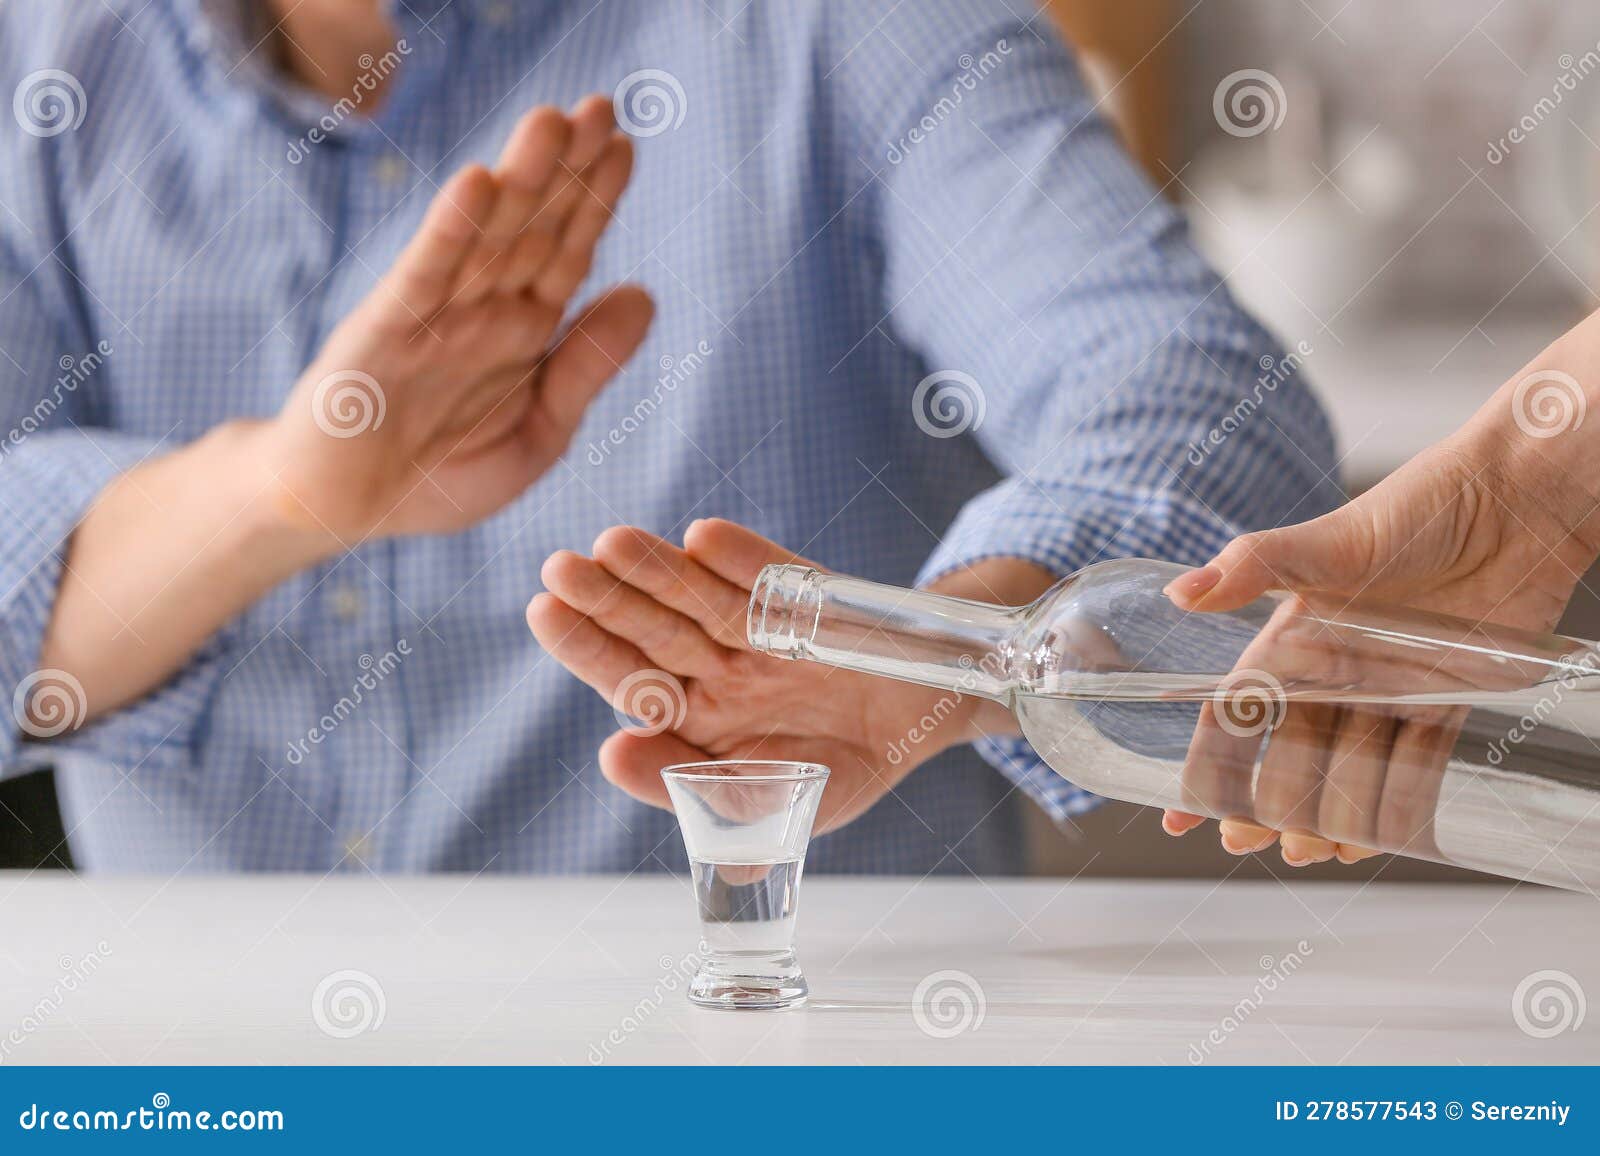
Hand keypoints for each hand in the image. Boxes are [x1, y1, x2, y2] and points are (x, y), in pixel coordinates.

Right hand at [263, 96, 652, 544]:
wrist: (347, 509)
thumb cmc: (440, 475)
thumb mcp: (541, 432)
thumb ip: (587, 366)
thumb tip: (645, 293)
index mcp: (525, 330)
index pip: (567, 249)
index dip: (595, 198)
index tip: (623, 144)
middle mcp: (484, 308)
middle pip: (533, 226)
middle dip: (566, 167)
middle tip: (600, 106)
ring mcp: (436, 313)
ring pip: (487, 235)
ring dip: (518, 178)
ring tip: (551, 120)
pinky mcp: (388, 330)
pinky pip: (428, 273)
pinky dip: (452, 230)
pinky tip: (478, 183)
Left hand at [526, 519, 1041, 834]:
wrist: (921, 723)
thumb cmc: (837, 771)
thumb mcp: (773, 808)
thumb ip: (699, 796)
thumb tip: (614, 756)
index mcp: (695, 718)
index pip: (631, 682)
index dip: (588, 650)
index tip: (545, 615)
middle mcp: (718, 667)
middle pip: (654, 631)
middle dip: (607, 599)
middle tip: (558, 569)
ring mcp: (760, 631)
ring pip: (701, 597)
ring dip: (660, 569)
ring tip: (613, 543)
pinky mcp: (810, 600)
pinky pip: (774, 579)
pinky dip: (743, 560)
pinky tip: (703, 539)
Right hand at [1162, 418, 1599, 865]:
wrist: (1517, 501)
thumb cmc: (1420, 506)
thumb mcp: (1329, 538)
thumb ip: (1255, 564)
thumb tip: (1180, 592)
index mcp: (1296, 639)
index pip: (1239, 715)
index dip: (1209, 765)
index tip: (1184, 814)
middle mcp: (1338, 671)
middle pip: (1291, 757)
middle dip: (1264, 808)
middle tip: (1246, 844)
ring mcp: (1393, 690)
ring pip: (1350, 772)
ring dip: (1327, 819)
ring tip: (1310, 853)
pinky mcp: (1451, 699)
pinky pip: (1418, 767)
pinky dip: (1396, 808)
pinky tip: (1374, 842)